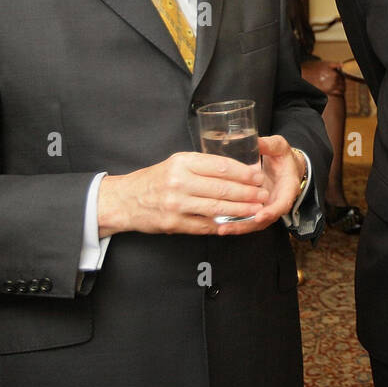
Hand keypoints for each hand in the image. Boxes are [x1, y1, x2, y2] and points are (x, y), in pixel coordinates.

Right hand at [98, 151, 269, 236]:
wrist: (124, 200)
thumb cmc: (156, 179)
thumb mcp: (176, 163)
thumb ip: (201, 165)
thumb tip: (236, 170)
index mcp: (182, 162)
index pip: (220, 166)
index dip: (243, 172)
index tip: (257, 176)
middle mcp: (179, 181)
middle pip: (222, 188)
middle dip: (247, 192)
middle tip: (263, 194)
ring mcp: (176, 204)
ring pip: (216, 207)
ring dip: (240, 210)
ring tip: (256, 209)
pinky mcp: (173, 223)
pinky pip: (204, 225)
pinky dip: (222, 225)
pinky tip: (236, 223)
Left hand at [217, 135, 305, 236]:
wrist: (287, 167)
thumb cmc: (283, 157)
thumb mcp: (280, 147)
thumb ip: (269, 145)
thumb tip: (255, 141)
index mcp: (288, 189)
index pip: (282, 204)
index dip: (271, 211)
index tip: (259, 216)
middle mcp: (277, 202)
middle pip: (264, 220)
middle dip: (246, 225)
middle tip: (228, 227)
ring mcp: (267, 208)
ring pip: (254, 223)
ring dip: (238, 227)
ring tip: (220, 229)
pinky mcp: (257, 208)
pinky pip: (246, 219)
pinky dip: (235, 223)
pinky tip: (218, 224)